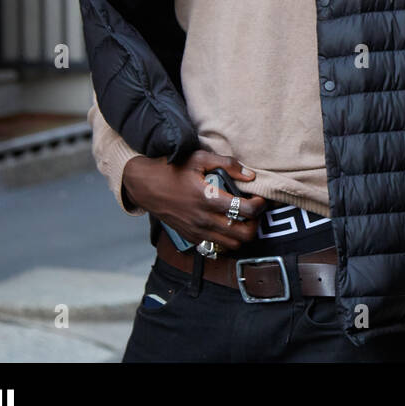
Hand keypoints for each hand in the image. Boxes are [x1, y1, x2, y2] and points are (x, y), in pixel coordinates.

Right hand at [122, 149, 265, 251]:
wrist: (144, 185)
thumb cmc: (172, 169)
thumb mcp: (199, 158)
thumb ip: (227, 164)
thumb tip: (250, 175)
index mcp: (209, 198)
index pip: (246, 211)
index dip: (260, 205)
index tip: (259, 199)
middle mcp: (204, 219)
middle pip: (244, 234)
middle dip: (255, 224)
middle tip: (254, 212)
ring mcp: (196, 231)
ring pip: (232, 245)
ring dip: (242, 234)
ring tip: (242, 220)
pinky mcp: (190, 237)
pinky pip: (215, 247)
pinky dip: (226, 240)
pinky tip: (226, 225)